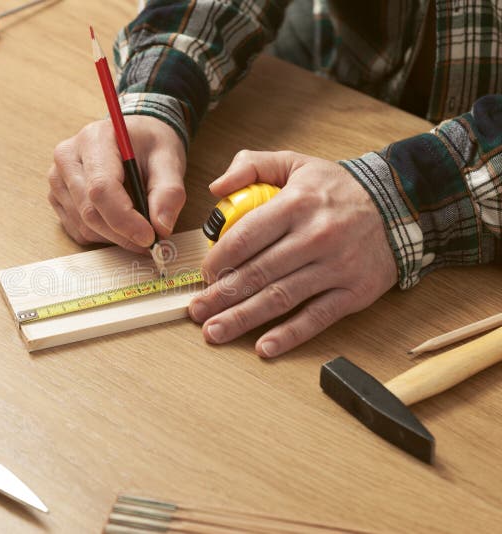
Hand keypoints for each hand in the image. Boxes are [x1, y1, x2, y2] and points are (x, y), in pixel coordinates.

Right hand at [48, 115, 186, 251]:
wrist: (132, 138)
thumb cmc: (149, 145)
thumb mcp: (169, 159)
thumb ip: (169, 192)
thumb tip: (161, 228)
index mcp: (94, 140)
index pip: (101, 188)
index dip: (125, 219)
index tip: (149, 237)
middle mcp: (68, 158)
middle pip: (90, 212)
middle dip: (123, 234)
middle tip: (152, 240)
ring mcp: (58, 179)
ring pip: (84, 226)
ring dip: (115, 237)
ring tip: (139, 226)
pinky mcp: (57, 198)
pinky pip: (78, 231)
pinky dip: (104, 236)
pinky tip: (120, 222)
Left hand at [189, 150, 397, 356]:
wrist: (399, 206)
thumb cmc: (336, 189)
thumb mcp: (295, 163)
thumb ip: (251, 166)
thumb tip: (215, 187)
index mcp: (296, 204)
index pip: (246, 236)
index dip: (219, 259)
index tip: (203, 275)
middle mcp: (315, 236)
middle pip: (258, 272)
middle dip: (222, 296)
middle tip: (197, 311)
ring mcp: (336, 267)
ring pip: (281, 298)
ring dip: (243, 318)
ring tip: (215, 331)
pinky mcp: (354, 292)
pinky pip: (317, 317)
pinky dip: (290, 335)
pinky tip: (264, 348)